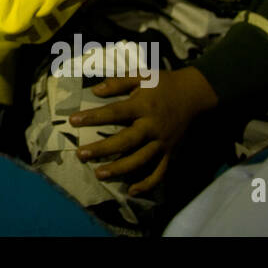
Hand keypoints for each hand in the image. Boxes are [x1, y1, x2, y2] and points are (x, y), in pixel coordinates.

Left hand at [70, 66, 218, 194]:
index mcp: (143, 106)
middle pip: (126, 141)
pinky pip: (160, 172)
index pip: (115, 112)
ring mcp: (162, 142)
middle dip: (102, 149)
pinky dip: (147, 184)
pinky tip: (131, 191)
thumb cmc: (163, 83)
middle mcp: (152, 126)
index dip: (93, 117)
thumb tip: (95, 90)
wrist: (194, 94)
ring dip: (119, 169)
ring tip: (99, 174)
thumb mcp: (142, 76)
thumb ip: (118, 82)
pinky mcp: (171, 152)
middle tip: (81, 154)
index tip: (73, 120)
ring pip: (140, 160)